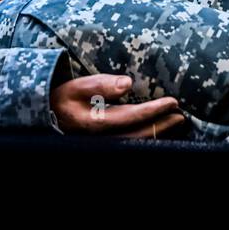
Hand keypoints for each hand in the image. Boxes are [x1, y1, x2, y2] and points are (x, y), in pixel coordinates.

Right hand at [50, 74, 184, 138]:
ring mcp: (103, 145)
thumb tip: (128, 83)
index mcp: (95, 123)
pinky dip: (147, 137)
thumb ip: (101, 85)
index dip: (154, 111)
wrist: (47, 116)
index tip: (173, 102)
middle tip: (181, 115)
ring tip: (175, 123)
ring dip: (158, 133)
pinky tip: (158, 130)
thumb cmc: (63, 99)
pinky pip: (131, 143)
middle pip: (138, 135)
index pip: (132, 117)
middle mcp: (101, 139)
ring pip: (136, 143)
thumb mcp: (77, 87)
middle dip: (162, 125)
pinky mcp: (105, 145)